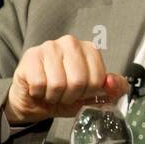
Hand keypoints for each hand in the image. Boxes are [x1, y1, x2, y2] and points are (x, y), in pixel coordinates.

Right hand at [4, 34, 131, 124]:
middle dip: (71, 96)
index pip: (98, 79)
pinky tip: (39, 88)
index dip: (88, 93)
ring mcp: (49, 46)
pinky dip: (39, 93)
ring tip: (52, 92)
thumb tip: (113, 82)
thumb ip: (113, 89)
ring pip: (58, 83)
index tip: (81, 92)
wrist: (35, 101)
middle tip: (64, 94)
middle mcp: (71, 42)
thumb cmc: (66, 94)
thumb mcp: (93, 95)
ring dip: (54, 96)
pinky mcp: (31, 55)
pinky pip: (40, 84)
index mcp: (90, 49)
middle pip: (79, 81)